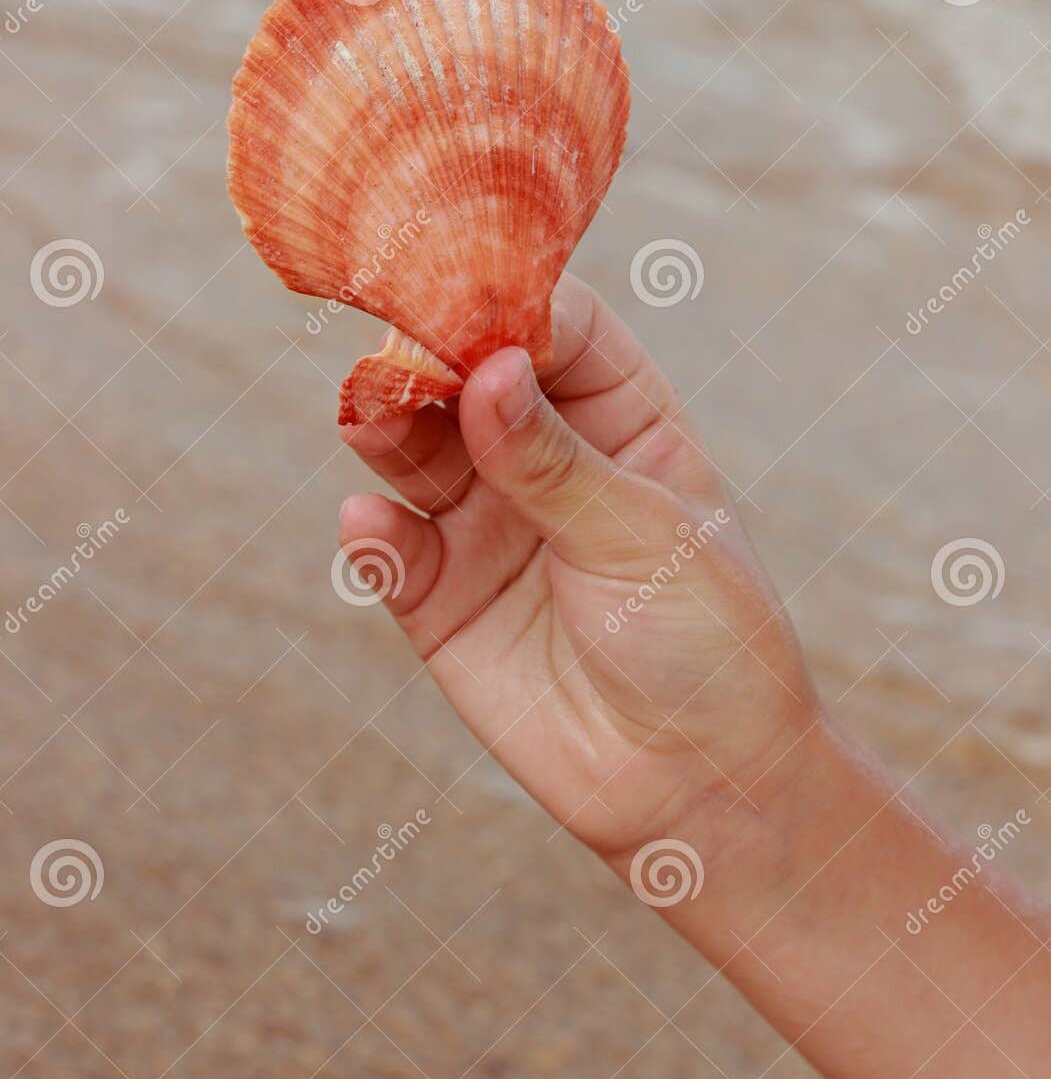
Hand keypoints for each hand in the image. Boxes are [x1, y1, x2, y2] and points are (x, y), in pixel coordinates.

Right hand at [339, 275, 819, 866]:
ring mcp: (488, 524)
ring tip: (372, 416)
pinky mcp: (439, 598)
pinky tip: (374, 522)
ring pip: (415, 450)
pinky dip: (373, 529)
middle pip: (467, 378)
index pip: (555, 328)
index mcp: (622, 418)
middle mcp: (545, 458)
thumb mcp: (643, 538)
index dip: (508, 304)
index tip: (464, 291)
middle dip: (430, 359)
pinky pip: (391, 548)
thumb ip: (556, 461)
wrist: (697, 787)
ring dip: (388, 427)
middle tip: (399, 352)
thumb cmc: (706, 641)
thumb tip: (490, 369)